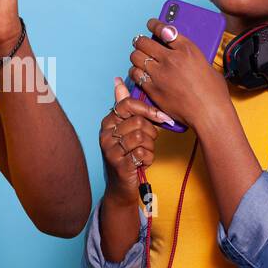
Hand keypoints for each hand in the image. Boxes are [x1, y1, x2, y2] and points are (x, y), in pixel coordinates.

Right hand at [99, 76, 171, 203]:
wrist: (121, 186)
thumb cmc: (128, 154)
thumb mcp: (126, 129)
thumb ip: (124, 106)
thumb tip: (117, 80)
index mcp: (108, 122)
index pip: (128, 105)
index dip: (149, 111)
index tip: (163, 118)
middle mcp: (105, 134)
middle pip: (138, 122)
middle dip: (150, 133)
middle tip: (148, 142)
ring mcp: (110, 150)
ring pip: (141, 137)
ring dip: (149, 147)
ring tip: (143, 153)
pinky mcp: (119, 164)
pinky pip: (142, 153)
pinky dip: (148, 158)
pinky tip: (143, 162)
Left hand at [125, 17, 229, 127]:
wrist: (209, 113)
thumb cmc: (214, 93)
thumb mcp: (206, 65)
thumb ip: (191, 57)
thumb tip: (183, 55)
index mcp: (187, 49)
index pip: (164, 29)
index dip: (154, 24)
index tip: (150, 24)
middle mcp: (171, 59)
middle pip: (144, 42)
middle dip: (140, 41)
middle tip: (140, 43)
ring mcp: (160, 74)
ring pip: (136, 57)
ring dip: (136, 56)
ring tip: (139, 57)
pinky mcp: (153, 89)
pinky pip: (135, 75)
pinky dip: (135, 72)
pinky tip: (138, 72)